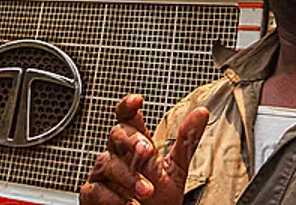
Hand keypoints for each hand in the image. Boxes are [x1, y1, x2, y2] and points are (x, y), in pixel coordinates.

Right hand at [81, 93, 209, 204]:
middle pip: (116, 134)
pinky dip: (114, 198)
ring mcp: (103, 174)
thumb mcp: (177, 168)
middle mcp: (117, 155)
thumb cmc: (160, 199)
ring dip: (129, 177)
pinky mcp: (92, 195)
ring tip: (148, 192)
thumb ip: (186, 141)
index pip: (127, 118)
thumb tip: (202, 112)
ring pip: (107, 163)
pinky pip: (95, 190)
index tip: (137, 100)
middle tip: (147, 153)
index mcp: (136, 144)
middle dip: (132, 142)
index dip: (128, 106)